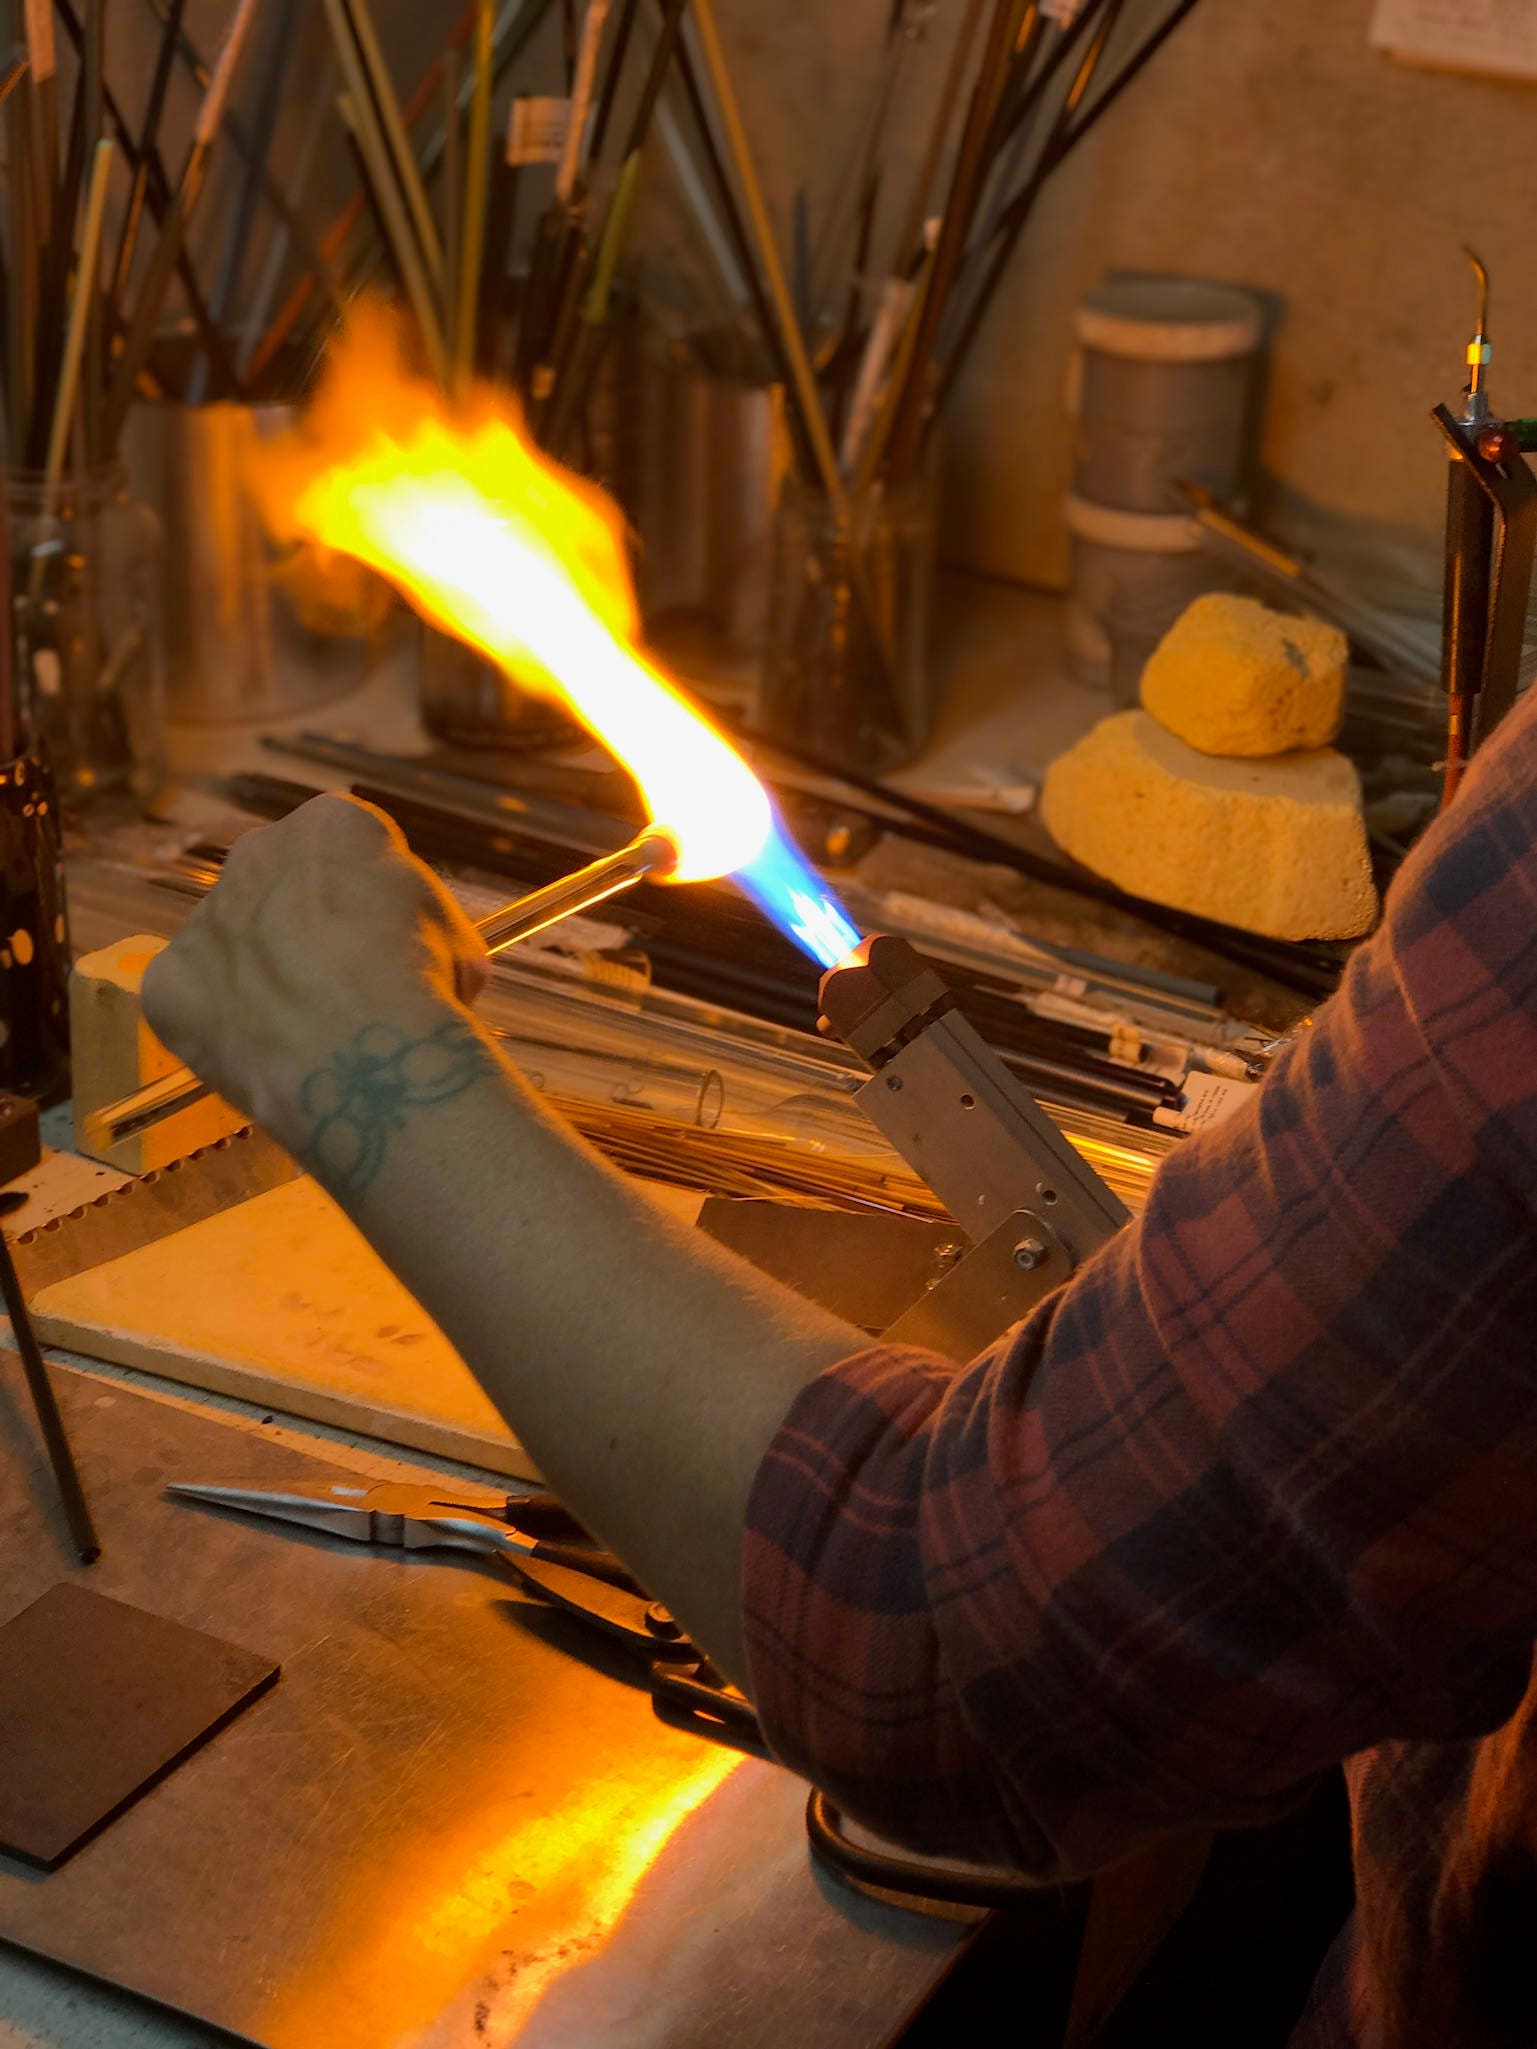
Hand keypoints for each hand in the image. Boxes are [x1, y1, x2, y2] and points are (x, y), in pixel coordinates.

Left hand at [142, 796, 489, 1157]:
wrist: (364, 1048)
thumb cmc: (425, 984)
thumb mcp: (454, 937)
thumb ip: (417, 926)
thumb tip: (422, 961)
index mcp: (331, 825)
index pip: (346, 850)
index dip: (369, 902)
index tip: (387, 943)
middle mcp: (256, 853)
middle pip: (278, 886)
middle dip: (303, 928)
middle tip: (338, 986)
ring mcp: (205, 917)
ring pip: (233, 944)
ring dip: (259, 976)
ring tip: (301, 1034)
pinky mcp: (168, 980)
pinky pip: (195, 1001)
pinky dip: (221, 1026)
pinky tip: (261, 1056)